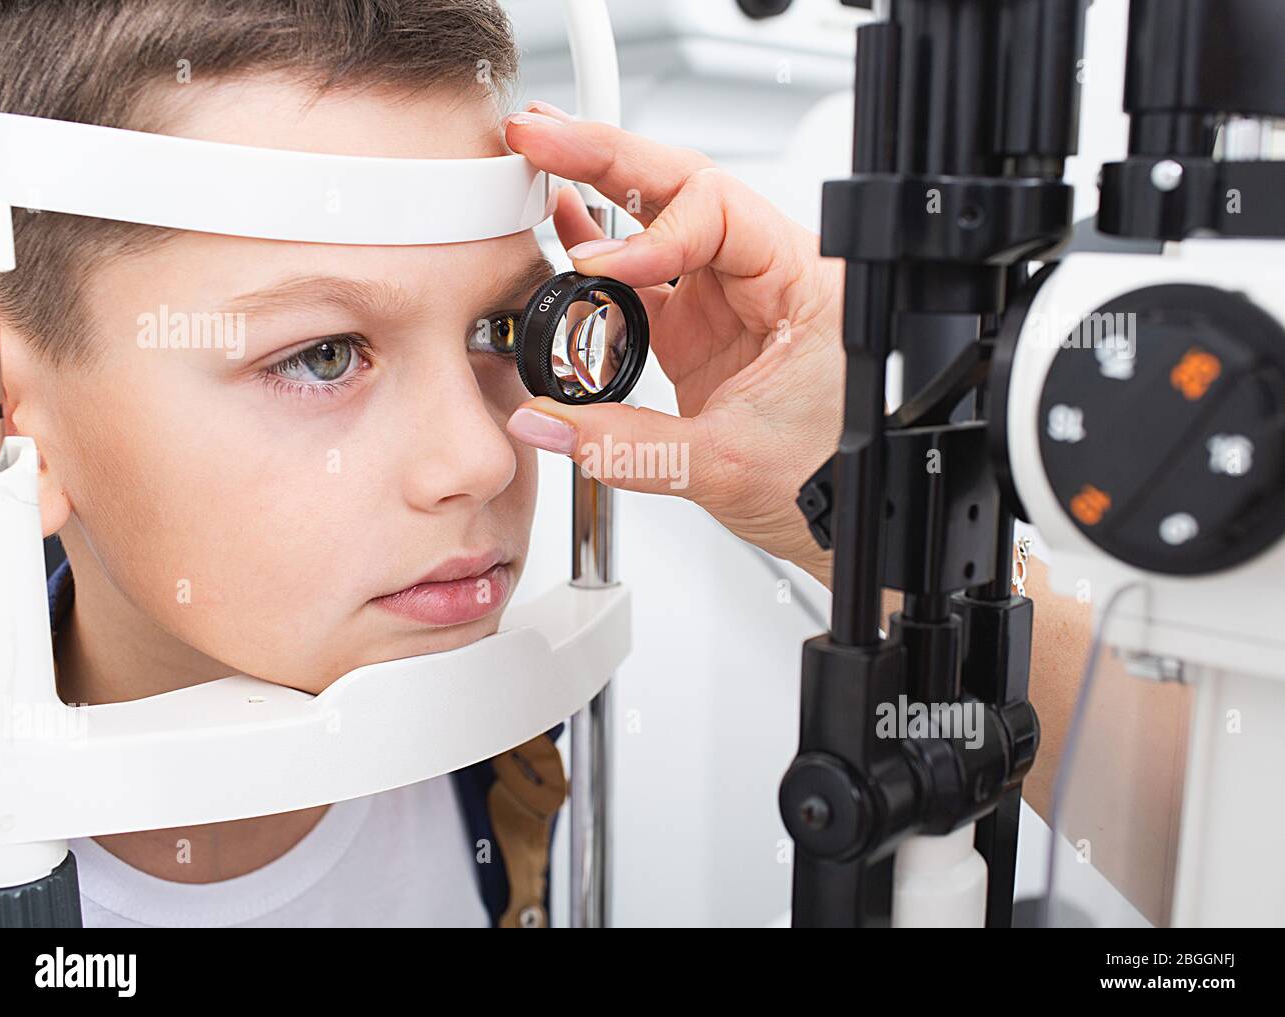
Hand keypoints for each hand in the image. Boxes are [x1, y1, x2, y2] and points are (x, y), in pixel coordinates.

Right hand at [503, 102, 843, 584]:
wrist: (841, 520)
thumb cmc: (827, 479)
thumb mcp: (723, 465)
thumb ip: (623, 446)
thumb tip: (547, 423)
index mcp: (801, 284)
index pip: (717, 213)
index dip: (651, 231)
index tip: (601, 269)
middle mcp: (766, 279)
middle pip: (683, 190)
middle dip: (608, 157)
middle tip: (544, 135)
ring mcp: (729, 302)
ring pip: (660, 221)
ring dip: (599, 189)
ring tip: (539, 159)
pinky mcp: (700, 332)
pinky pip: (644, 279)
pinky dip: (600, 254)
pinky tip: (562, 223)